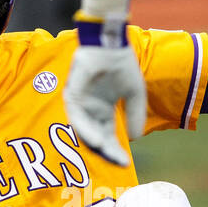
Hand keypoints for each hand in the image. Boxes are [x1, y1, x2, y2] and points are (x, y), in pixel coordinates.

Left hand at [63, 21, 145, 166]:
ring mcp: (80, 103)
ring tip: (106, 152)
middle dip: (106, 151)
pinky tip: (95, 138)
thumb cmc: (122, 64)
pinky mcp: (72, 94)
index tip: (126, 163)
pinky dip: (85, 128)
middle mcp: (90, 111)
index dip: (116, 150)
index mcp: (104, 111)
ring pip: (83, 129)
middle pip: (96, 137)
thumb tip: (135, 139)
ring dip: (94, 143)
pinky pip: (76, 115)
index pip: (108, 136)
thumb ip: (135, 115)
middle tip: (118, 163)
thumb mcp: (135, 94)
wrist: (112, 43)